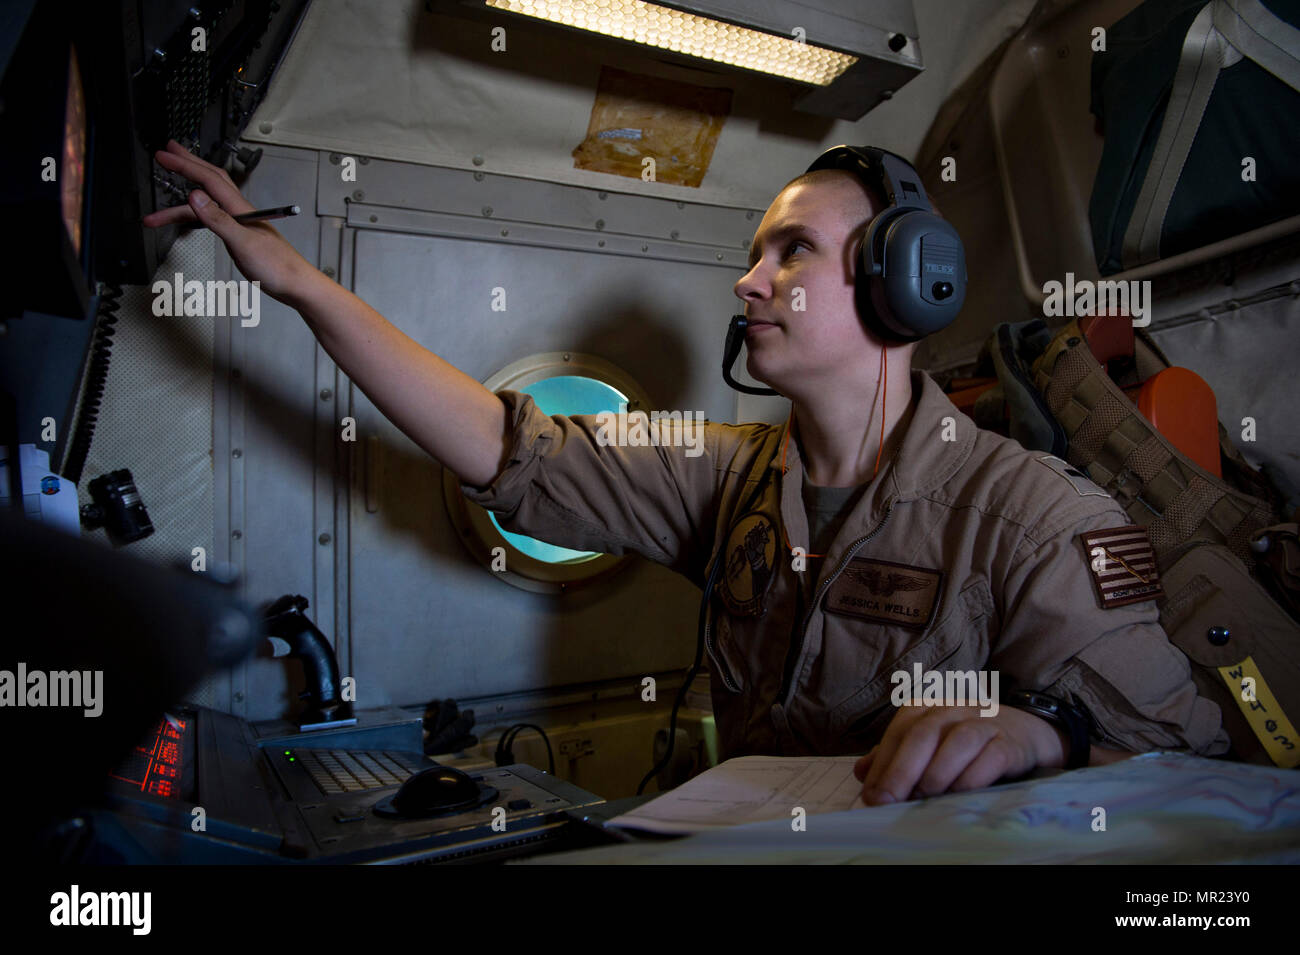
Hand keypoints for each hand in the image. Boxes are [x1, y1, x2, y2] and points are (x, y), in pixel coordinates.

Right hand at [142, 140, 313, 304]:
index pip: (208, 179)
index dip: (184, 165)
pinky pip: (211, 220)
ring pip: (206, 206)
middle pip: (210, 181)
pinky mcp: (238, 236)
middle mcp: (240, 212)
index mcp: (241, 209)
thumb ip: (219, 220)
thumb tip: (195, 196)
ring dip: (179, 207)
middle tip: (167, 152)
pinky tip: (187, 223)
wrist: (295, 285)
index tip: (164, 155)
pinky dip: (193, 218)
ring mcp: (239, 223)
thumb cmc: (278, 267)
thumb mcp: (244, 243)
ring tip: (156, 213)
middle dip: (186, 165)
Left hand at [852, 702, 1064, 805]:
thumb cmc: (963, 741)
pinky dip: (972, 777)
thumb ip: (894, 755)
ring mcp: (982, 723)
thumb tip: (861, 773)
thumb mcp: (927, 742)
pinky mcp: (1008, 743)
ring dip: (936, 773)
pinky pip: (990, 758)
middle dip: (901, 770)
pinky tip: (958, 795)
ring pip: (956, 742)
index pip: (899, 733)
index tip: (872, 797)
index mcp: (925, 708)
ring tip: (922, 797)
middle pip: (922, 735)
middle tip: (888, 801)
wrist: (1022, 731)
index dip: (883, 765)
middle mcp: (952, 710)